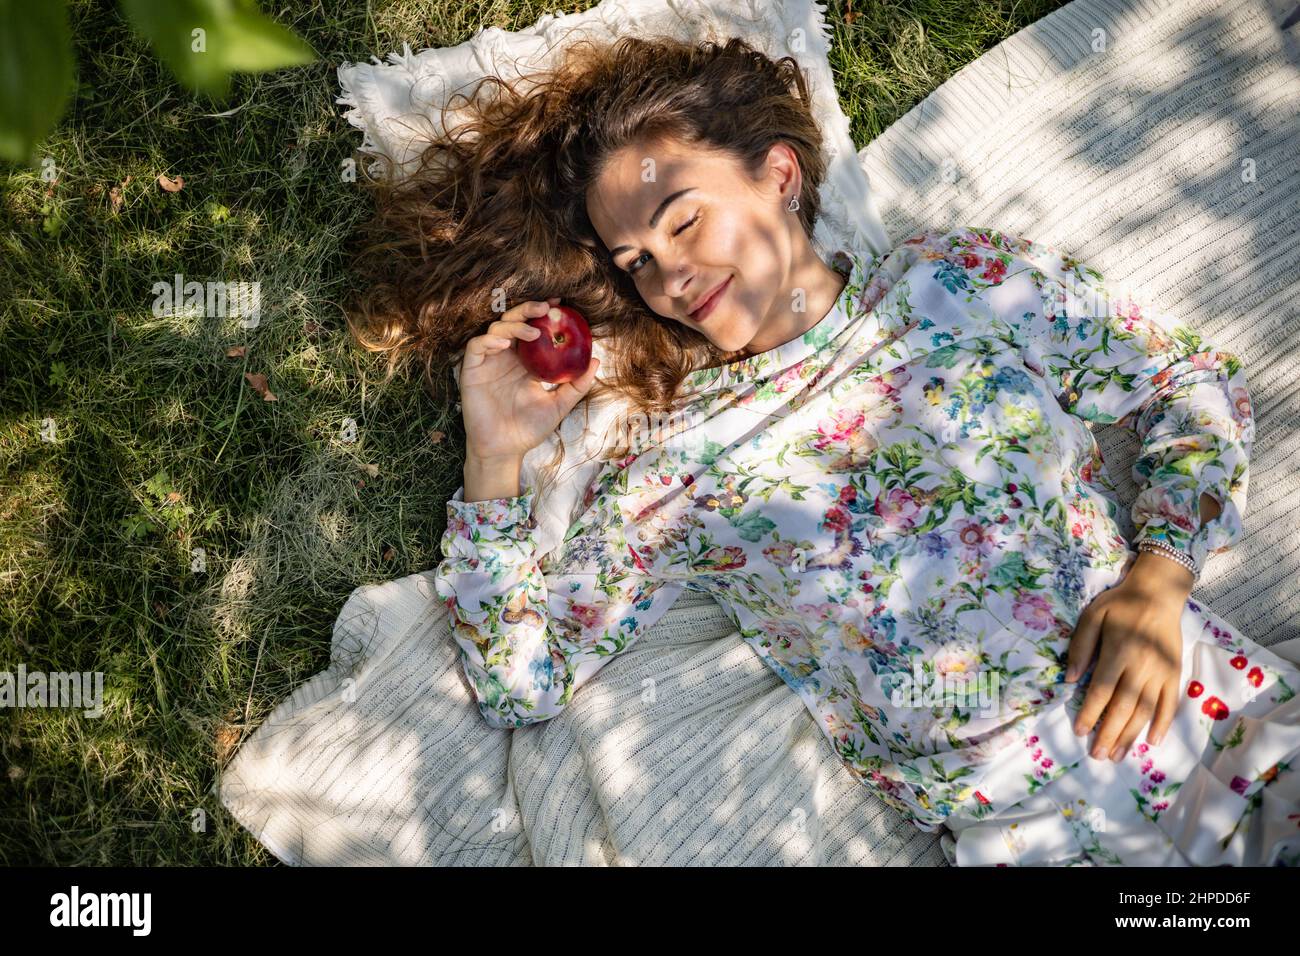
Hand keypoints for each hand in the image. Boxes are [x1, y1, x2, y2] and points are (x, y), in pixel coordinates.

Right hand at [459, 296, 600, 461]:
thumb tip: (596, 361)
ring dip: (514, 324)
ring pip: (496, 328)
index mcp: (526, 361)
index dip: (543, 313)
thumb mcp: (559, 405)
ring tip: (532, 332)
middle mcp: (506, 356)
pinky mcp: (472, 370)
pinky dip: (489, 339)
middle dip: (528, 309)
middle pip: (514, 321)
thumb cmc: (529, 428)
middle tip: (546, 307)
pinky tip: (505, 343)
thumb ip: (576, 384)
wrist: (505, 450)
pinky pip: (476, 346)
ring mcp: (489, 362)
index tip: (560, 304)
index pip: (533, 328)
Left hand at [1063, 568, 1186, 760]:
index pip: (1102, 690)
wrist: (1159, 594)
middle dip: (1109, 733)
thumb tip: (1069, 679)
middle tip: (1097, 755)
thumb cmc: (1120, 605)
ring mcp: (1161, 672)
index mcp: (1119, 652)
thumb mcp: (1092, 616)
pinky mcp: (1174, 674)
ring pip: (1146, 710)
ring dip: (1131, 735)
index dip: (1090, 713)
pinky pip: (1170, 703)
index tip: (1079, 731)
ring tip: (1118, 755)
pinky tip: (1153, 741)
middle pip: (1124, 706)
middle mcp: (1141, 666)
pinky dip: (1163, 724)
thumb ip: (1080, 647)